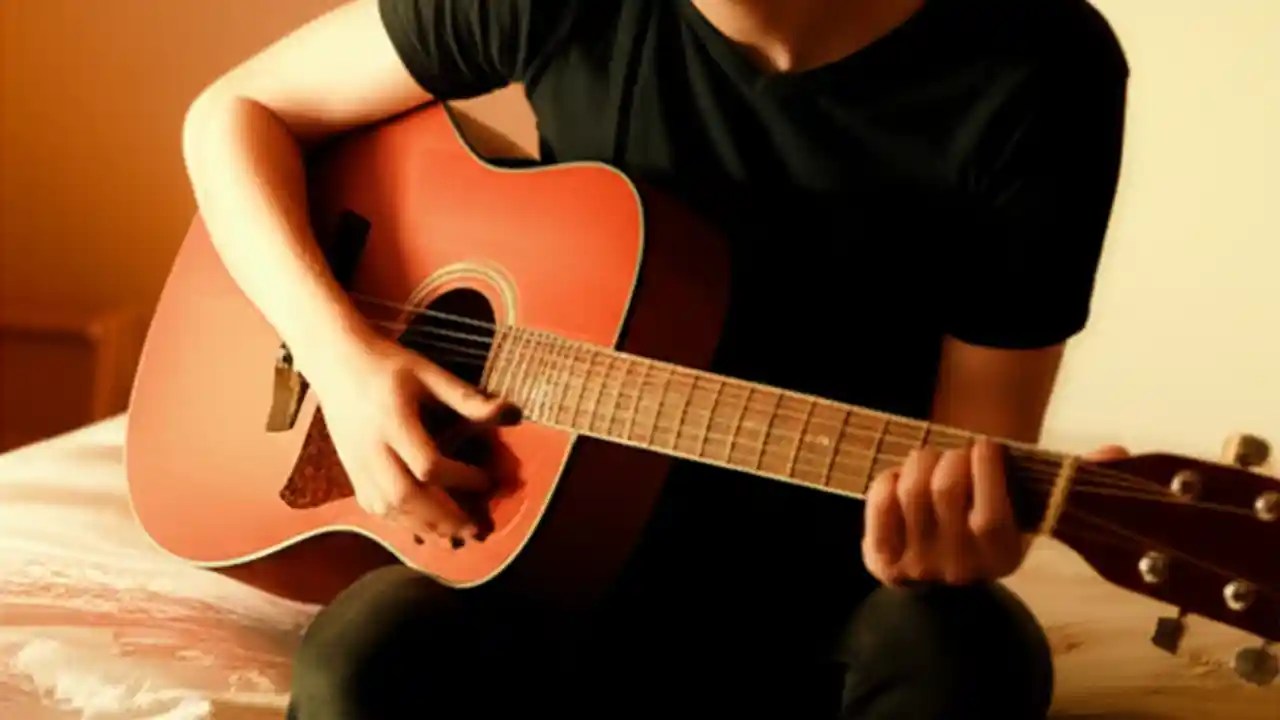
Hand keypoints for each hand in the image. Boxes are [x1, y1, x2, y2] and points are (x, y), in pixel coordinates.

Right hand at [302, 327, 518, 545]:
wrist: (335, 362)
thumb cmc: (389, 365)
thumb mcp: (430, 373)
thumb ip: (467, 398)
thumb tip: (514, 414)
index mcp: (392, 420)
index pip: (426, 464)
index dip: (460, 478)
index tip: (488, 480)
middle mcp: (370, 447)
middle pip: (405, 496)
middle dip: (442, 518)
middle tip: (475, 529)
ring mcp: (356, 463)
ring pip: (388, 507)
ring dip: (423, 527)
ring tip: (455, 537)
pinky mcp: (350, 471)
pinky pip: (375, 507)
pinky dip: (401, 522)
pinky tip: (424, 527)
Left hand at [862, 439, 1127, 585]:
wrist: (939, 580)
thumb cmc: (986, 527)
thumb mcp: (1028, 511)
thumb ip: (1067, 479)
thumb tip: (1118, 452)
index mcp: (1003, 554)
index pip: (991, 508)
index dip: (985, 464)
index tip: (986, 446)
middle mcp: (961, 565)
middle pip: (944, 488)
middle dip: (951, 455)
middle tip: (956, 453)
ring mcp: (920, 564)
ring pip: (911, 488)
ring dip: (920, 460)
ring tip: (931, 461)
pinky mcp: (884, 559)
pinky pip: (880, 503)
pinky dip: (887, 480)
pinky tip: (899, 480)